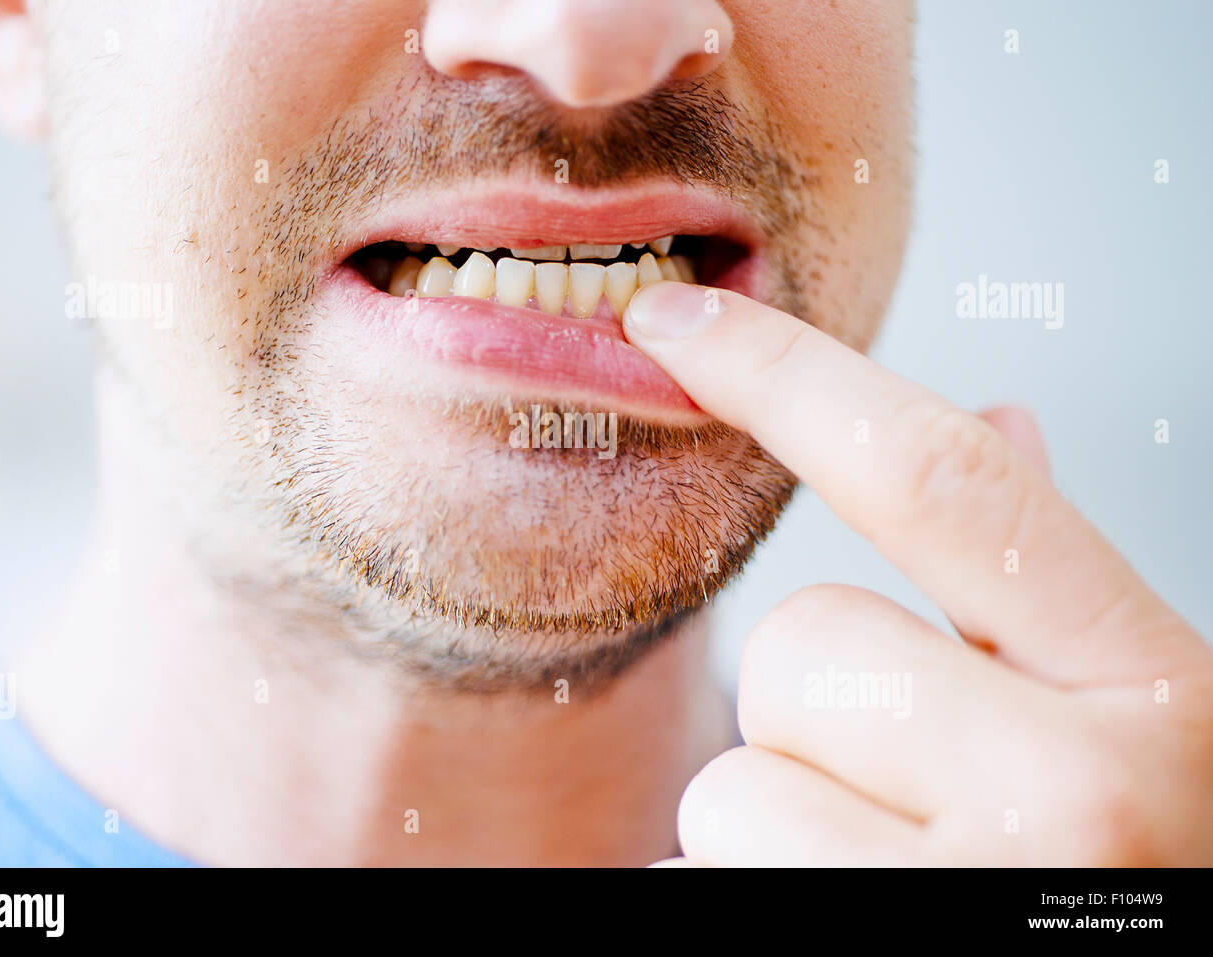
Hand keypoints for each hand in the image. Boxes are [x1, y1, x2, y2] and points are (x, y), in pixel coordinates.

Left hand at [624, 282, 1212, 865]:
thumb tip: (994, 423)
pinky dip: (752, 891)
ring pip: (736, 788)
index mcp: (1153, 690)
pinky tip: (860, 904)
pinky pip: (705, 881)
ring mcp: (979, 898)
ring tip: (899, 872)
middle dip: (819, 714)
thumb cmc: (1150, 869)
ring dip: (789, 826)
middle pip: (797, 653)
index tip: (669, 316)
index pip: (940, 478)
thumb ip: (1048, 586)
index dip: (787, 373)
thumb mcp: (1140, 720)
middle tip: (917, 795)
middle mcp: (1080, 795)